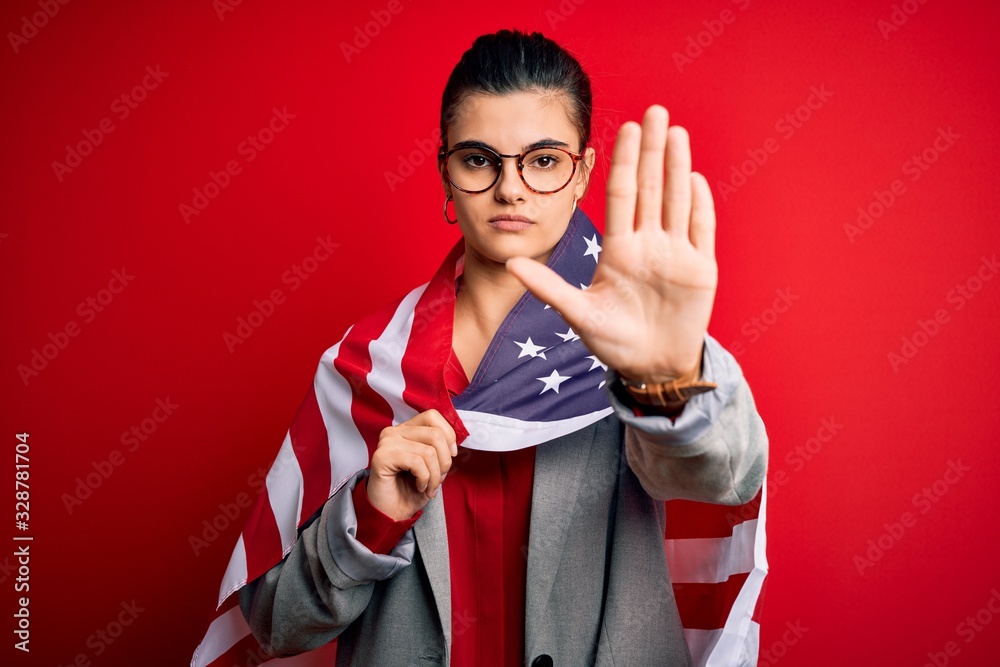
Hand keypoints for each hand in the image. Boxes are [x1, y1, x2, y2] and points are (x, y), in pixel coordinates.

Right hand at [366, 409, 457, 520]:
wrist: (391, 512)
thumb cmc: (410, 489)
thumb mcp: (432, 465)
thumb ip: (440, 448)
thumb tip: (454, 445)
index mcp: (406, 429)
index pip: (433, 416)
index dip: (449, 435)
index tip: (451, 455)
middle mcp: (394, 431)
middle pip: (435, 434)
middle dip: (445, 461)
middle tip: (440, 479)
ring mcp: (387, 442)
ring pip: (429, 451)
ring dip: (436, 475)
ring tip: (430, 487)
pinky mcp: (382, 456)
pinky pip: (417, 462)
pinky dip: (424, 479)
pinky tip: (419, 487)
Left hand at [507, 105, 716, 380]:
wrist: (650, 366)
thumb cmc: (613, 340)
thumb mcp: (577, 313)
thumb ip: (548, 287)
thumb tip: (509, 264)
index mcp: (620, 249)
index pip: (622, 195)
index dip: (624, 162)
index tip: (625, 128)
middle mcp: (648, 243)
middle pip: (651, 187)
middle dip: (654, 150)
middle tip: (656, 110)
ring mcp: (676, 253)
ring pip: (677, 200)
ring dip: (678, 167)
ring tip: (677, 132)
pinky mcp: (700, 269)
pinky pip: (700, 230)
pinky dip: (700, 205)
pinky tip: (695, 178)